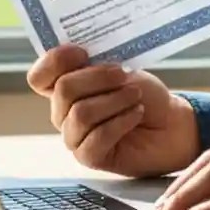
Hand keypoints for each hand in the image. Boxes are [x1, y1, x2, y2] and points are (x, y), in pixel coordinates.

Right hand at [27, 45, 200, 177]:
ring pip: (81, 113)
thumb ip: (96, 63)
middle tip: (124, 76)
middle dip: (99, 78)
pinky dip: (122, 121)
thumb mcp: (122, 70)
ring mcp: (74, 136)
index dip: (55, 61)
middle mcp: (63, 113)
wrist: (170, 123)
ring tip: (136, 97)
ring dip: (115, 100)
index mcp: (66, 87)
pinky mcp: (89, 157)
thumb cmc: (144, 95)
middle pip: (64, 89)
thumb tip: (81, 53)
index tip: (83, 53)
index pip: (39, 76)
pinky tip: (136, 114)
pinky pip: (97, 137)